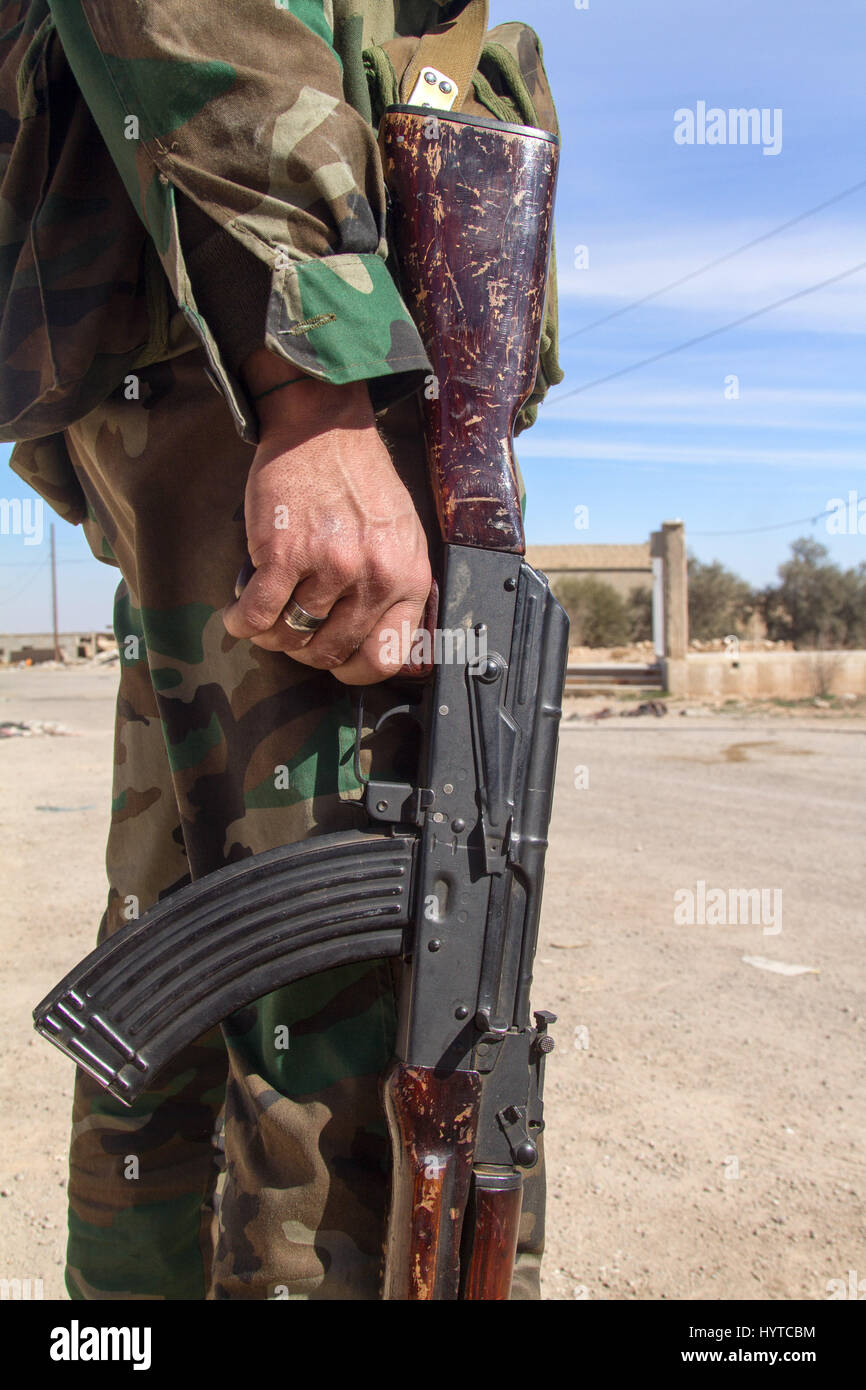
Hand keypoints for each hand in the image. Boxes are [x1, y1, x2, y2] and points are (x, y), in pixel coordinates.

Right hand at [222, 367, 431, 684]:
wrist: (324, 429)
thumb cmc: (361, 484)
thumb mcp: (402, 537)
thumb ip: (396, 588)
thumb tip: (383, 649)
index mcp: (407, 577)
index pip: (383, 657)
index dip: (352, 670)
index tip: (334, 662)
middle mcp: (373, 576)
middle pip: (330, 650)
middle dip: (305, 651)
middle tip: (292, 634)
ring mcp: (329, 566)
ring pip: (291, 635)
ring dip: (271, 635)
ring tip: (265, 619)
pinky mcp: (285, 553)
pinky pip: (258, 614)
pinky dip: (241, 623)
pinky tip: (236, 618)